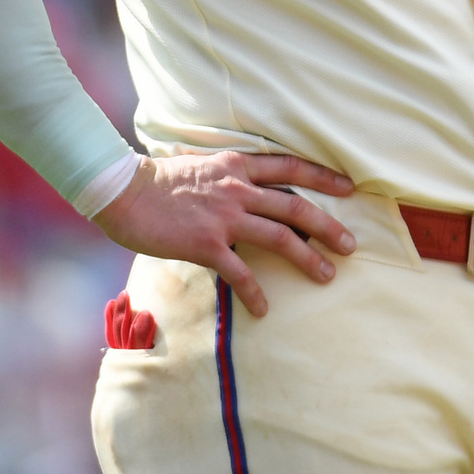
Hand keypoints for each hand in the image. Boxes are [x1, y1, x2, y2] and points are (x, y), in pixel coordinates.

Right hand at [92, 152, 357, 316]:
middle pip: (296, 205)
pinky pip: (241, 272)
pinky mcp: (207, 243)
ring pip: (280, 237)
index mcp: (237, 166)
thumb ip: (226, 174)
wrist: (122, 190)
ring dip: (308, 258)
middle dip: (328, 226)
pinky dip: (255, 293)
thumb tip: (242, 184)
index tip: (349, 188)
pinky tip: (264, 309)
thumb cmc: (155, 179)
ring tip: (327, 275)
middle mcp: (238, 188)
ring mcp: (225, 216)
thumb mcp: (200, 164)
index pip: (291, 167)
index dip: (323, 177)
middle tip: (351, 244)